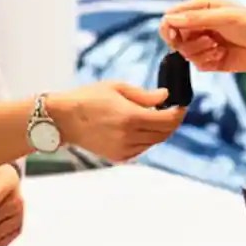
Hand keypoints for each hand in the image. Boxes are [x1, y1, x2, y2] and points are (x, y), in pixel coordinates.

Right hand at [48, 82, 185, 161]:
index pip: (167, 120)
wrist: (64, 119)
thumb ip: (145, 95)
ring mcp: (124, 149)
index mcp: (131, 117)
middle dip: (172, 122)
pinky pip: (142, 148)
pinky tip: (139, 127)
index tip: (181, 105)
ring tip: (153, 116)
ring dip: (160, 130)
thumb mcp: (117, 88)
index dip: (178, 113)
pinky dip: (146, 139)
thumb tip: (165, 96)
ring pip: (154, 142)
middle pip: (164, 133)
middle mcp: (129, 137)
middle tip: (172, 110)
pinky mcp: (118, 156)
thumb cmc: (88, 98)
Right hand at [158, 0, 245, 73]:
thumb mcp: (226, 18)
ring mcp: (204, 43)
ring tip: (218, 48)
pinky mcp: (210, 59)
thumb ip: (197, 19)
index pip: (171, 16)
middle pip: (174, 37)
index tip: (175, 38)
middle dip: (188, 42)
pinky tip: (222, 56)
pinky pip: (197, 64)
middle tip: (208, 40)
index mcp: (201, 8)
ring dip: (200, 52)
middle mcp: (199, 24)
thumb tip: (170, 19)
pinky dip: (208, 61)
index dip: (169, 28)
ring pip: (184, 52)